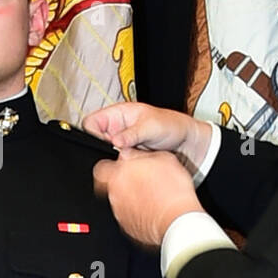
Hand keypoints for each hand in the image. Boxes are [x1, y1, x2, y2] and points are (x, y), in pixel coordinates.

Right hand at [83, 102, 212, 167]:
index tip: (103, 142)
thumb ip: (131, 134)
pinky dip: (124, 164)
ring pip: (106, 153)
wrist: (186, 142)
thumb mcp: (150, 126)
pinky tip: (136, 161)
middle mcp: (117, 128)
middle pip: (96, 140)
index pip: (92, 122)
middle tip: (121, 151)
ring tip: (133, 155)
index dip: (92, 132)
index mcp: (118, 114)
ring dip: (117, 157)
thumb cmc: (171, 125)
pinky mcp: (127, 155)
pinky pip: (118, 162)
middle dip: (105, 148)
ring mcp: (121, 142)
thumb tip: (114, 141)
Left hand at [92, 148, 203, 247]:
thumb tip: (131, 154)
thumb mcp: (163, 159)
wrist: (178, 220)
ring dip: (132, 199)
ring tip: (152, 196)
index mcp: (119, 176)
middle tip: (140, 182)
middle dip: (123, 183)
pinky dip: (138, 213)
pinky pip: (130, 217)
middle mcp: (115, 195)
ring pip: (121, 202)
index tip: (118, 168)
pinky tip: (154, 209)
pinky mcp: (129, 227)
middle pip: (112, 186)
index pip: (101, 169)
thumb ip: (140, 155)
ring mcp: (120, 213)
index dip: (109, 167)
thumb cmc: (172, 191)